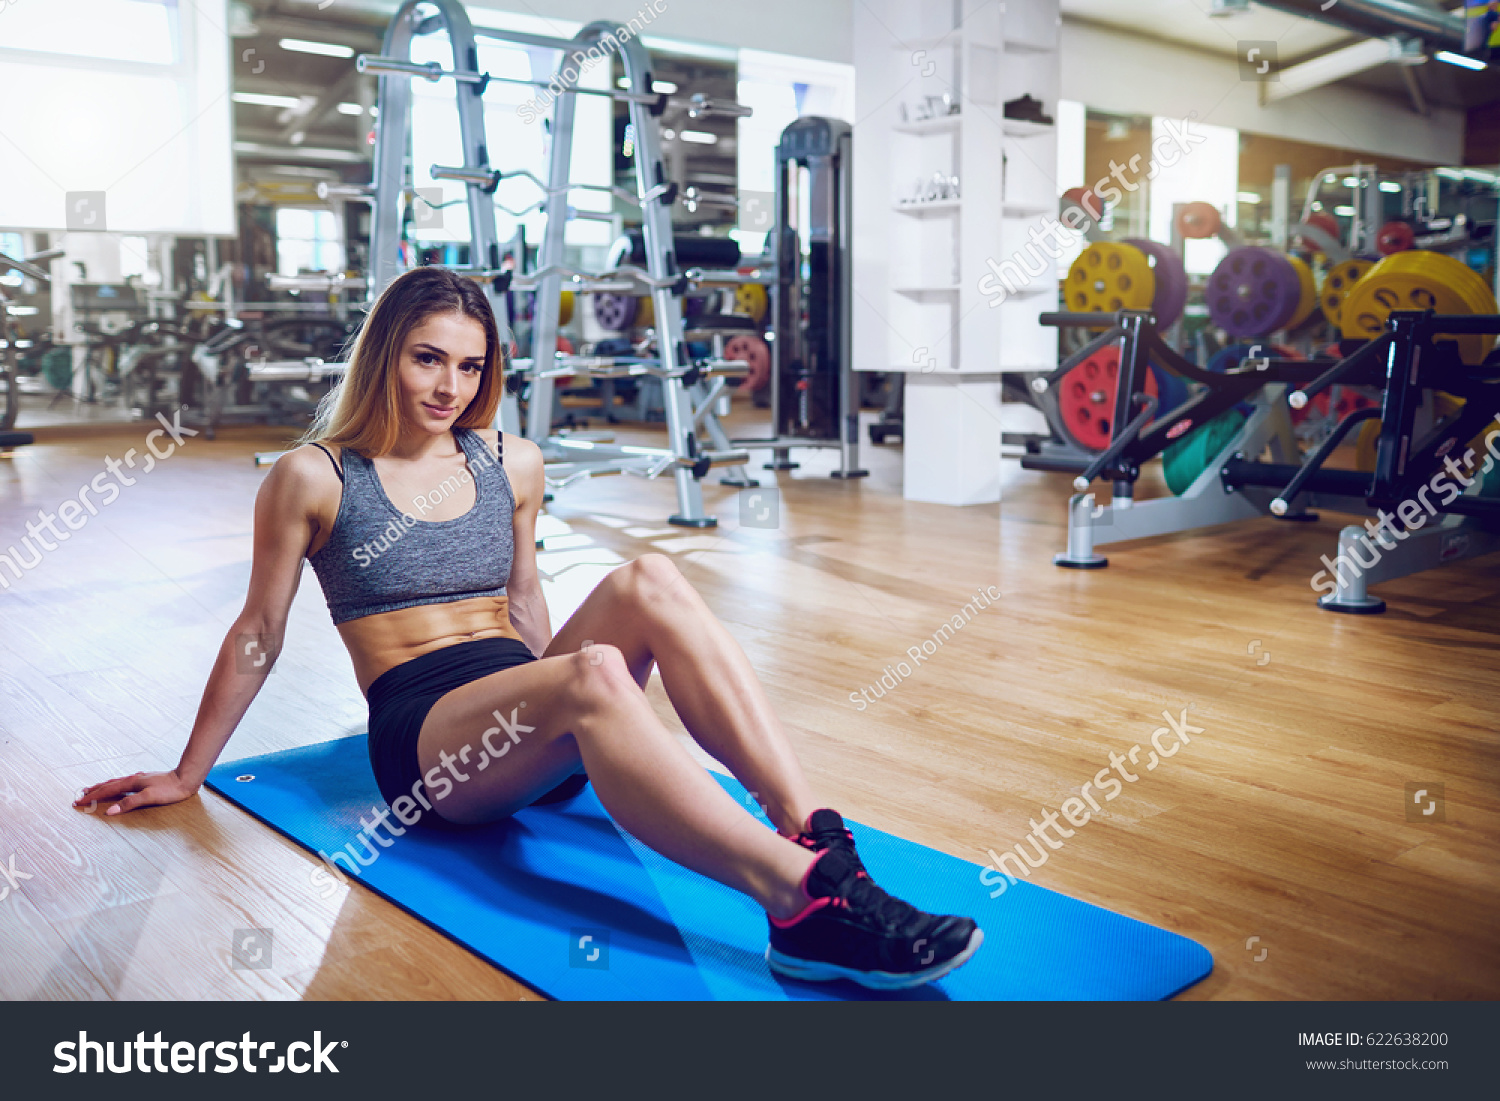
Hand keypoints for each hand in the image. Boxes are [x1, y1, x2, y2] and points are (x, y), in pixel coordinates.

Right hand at [74, 770, 197, 816]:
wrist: (186, 779)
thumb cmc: (170, 789)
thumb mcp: (149, 797)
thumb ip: (129, 803)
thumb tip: (109, 811)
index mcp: (131, 783)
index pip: (106, 791)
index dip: (92, 797)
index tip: (79, 802)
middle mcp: (132, 779)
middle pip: (108, 785)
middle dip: (93, 791)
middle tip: (80, 796)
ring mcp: (139, 779)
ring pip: (115, 783)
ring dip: (103, 787)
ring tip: (93, 789)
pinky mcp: (145, 780)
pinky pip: (124, 783)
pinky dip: (115, 785)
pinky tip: (119, 786)